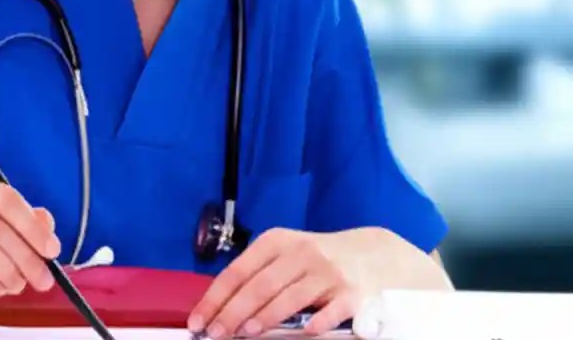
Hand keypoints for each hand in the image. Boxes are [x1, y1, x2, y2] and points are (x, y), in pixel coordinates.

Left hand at [187, 227, 449, 338]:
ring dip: (264, 317)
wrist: (373, 254)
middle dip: (232, 313)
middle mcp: (302, 253)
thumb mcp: (287, 254)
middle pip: (260, 285)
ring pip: (289, 297)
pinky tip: (303, 333)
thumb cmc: (318, 260)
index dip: (216, 297)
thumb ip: (258, 274)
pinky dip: (316, 323)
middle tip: (215, 334)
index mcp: (279, 242)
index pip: (239, 270)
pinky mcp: (351, 293)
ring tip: (245, 333)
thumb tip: (219, 308)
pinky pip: (330, 312)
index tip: (199, 320)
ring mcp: (327, 273)